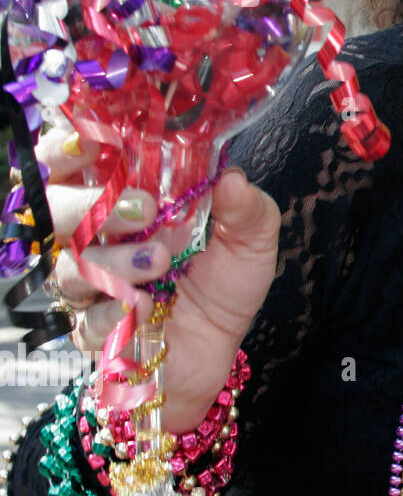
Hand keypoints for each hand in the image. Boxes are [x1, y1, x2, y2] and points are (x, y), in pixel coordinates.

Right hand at [39, 125, 281, 431]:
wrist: (219, 350)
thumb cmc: (225, 285)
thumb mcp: (250, 241)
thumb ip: (246, 208)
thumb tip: (231, 178)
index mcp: (128, 202)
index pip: (76, 165)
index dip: (71, 150)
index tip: (93, 145)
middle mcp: (100, 239)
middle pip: (60, 210)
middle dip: (96, 206)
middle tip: (144, 209)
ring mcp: (91, 285)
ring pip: (71, 266)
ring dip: (116, 263)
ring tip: (161, 262)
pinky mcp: (93, 330)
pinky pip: (86, 320)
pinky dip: (117, 313)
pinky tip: (147, 309)